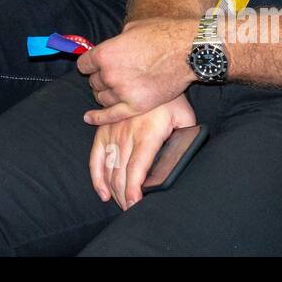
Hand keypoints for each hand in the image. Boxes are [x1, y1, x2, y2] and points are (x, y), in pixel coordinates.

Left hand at [78, 17, 196, 123]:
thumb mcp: (131, 29)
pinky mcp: (136, 106)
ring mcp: (123, 92)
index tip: (94, 65)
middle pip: (94, 82)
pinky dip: (99, 118)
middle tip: (114, 74)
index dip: (90, 64)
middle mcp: (110, 74)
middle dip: (101, 78)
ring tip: (116, 88)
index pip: (84, 64)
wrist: (187, 50)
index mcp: (105, 54)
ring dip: (106, 93)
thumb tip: (111, 48)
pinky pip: (112, 115)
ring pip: (102, 98)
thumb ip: (116, 42)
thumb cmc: (162, 34)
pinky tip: (89, 118)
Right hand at [89, 93, 195, 209]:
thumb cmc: (172, 99)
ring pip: (108, 168)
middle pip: (121, 174)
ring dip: (113, 190)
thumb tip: (178, 162)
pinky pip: (96, 155)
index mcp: (147, 135)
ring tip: (120, 204)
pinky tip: (102, 191)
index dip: (133, 190)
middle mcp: (127, 134)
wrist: (153, 70)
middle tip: (130, 210)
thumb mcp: (185, 118)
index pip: (136, 169)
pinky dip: (96, 175)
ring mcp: (113, 130)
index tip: (134, 205)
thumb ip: (183, 141)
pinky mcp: (105, 128)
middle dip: (124, 197)